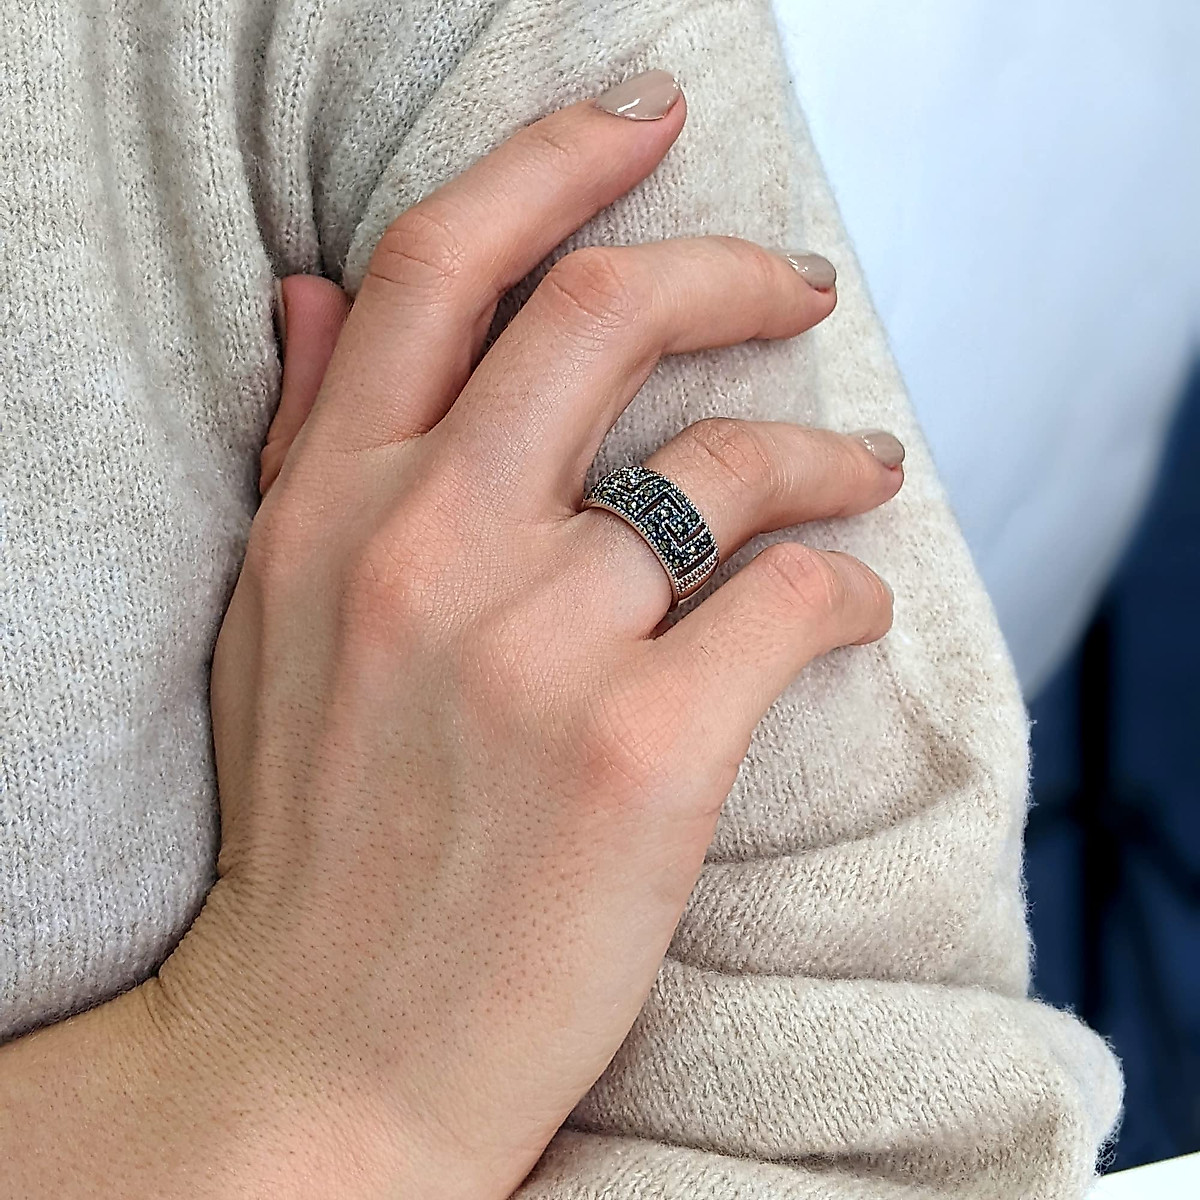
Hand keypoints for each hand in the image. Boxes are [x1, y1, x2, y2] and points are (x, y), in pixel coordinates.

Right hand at [155, 72, 902, 1197]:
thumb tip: (309, 291)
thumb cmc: (312, 840)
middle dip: (728, 268)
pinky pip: (794, 602)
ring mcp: (535, 648)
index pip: (444, 266)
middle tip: (797, 283)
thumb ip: (305, 447)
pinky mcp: (642, 754)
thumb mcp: (272, 624)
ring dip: (827, 452)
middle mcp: (425, 547)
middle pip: (606, 312)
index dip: (555, 158)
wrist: (326, 1052)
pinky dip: (849, 591)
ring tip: (865, 473)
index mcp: (330, 508)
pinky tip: (855, 613)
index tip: (643, 119)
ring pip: (732, 463)